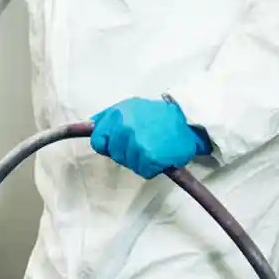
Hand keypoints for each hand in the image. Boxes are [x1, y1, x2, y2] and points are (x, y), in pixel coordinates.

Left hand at [89, 98, 211, 178]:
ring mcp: (136, 143)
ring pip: (129, 164)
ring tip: (154, 147)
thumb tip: (88, 126)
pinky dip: (152, 168)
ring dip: (140, 160)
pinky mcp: (150, 157)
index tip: (121, 143)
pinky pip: (143, 171)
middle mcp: (124, 128)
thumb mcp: (130, 107)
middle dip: (127, 152)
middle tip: (144, 142)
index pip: (98, 141)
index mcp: (116, 114)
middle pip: (115, 154)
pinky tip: (160, 156)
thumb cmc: (159, 115)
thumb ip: (107, 117)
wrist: (190, 120)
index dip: (109, 145)